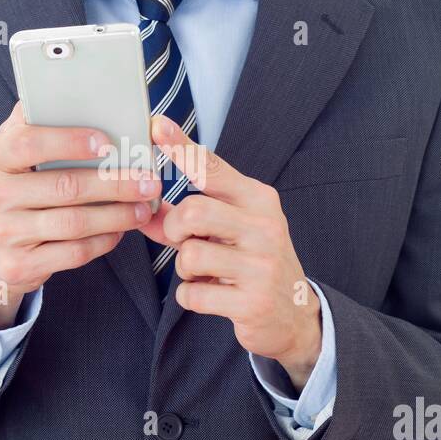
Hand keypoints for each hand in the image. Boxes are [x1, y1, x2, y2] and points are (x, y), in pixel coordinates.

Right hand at [0, 101, 160, 327]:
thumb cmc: (16, 187)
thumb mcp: (14, 152)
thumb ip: (37, 123)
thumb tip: (77, 90)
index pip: (28, 142)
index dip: (70, 141)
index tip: (109, 142)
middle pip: (63, 187)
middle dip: (114, 183)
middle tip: (149, 179)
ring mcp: (2, 233)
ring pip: (73, 223)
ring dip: (117, 214)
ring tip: (145, 206)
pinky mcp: (18, 265)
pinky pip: (72, 252)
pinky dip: (104, 240)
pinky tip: (121, 230)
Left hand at [141, 114, 321, 390]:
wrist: (295, 314)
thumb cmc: (254, 263)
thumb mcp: (228, 232)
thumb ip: (185, 219)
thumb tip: (145, 211)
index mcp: (258, 200)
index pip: (212, 167)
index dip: (181, 146)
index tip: (156, 125)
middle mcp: (264, 226)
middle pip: (194, 211)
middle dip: (175, 228)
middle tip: (181, 240)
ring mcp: (261, 265)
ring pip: (190, 255)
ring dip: (184, 268)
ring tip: (205, 272)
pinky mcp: (252, 301)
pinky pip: (193, 293)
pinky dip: (191, 295)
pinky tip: (211, 295)